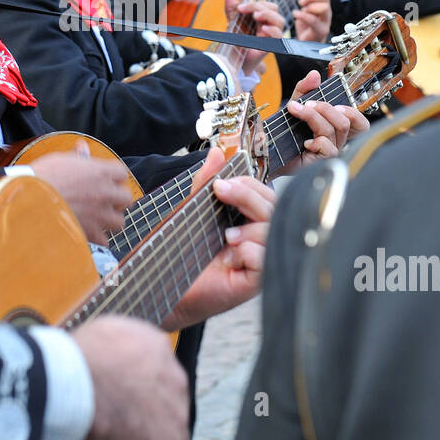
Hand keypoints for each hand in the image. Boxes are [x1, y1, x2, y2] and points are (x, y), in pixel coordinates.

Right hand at [32, 143, 132, 243]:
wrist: (28, 202)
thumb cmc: (40, 178)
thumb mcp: (59, 160)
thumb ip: (76, 157)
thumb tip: (82, 147)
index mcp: (99, 172)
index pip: (122, 172)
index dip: (114, 177)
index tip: (105, 179)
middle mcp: (105, 193)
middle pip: (126, 198)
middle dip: (116, 200)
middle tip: (103, 200)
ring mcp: (100, 215)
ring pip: (119, 222)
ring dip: (110, 220)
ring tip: (96, 219)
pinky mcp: (90, 233)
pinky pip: (105, 241)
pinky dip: (98, 239)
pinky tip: (87, 233)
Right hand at [73, 317, 188, 439]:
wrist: (74, 384)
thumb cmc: (74, 361)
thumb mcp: (99, 336)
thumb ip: (113, 352)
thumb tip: (104, 364)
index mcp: (157, 350)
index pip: (153, 378)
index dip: (128, 397)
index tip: (106, 406)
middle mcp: (175, 382)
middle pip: (161, 414)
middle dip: (133, 426)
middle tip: (102, 433)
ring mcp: (175, 421)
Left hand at [159, 146, 276, 329]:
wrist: (164, 286)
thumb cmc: (182, 253)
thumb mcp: (194, 211)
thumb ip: (206, 183)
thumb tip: (217, 152)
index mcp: (249, 221)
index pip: (266, 195)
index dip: (249, 185)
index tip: (222, 183)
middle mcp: (260, 239)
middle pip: (275, 208)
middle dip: (248, 196)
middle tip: (222, 192)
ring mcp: (261, 261)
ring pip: (273, 231)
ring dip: (249, 227)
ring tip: (226, 235)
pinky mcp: (256, 282)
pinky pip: (266, 258)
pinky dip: (250, 251)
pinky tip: (232, 256)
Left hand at [224, 0, 284, 77]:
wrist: (233, 60)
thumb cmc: (236, 42)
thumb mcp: (233, 23)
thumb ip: (231, 10)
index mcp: (262, 18)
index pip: (266, 5)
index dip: (254, 3)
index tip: (239, 7)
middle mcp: (268, 25)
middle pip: (274, 9)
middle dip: (260, 6)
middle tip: (244, 10)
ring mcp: (270, 35)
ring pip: (280, 21)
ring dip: (268, 15)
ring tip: (256, 16)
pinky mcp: (270, 46)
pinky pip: (279, 37)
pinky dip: (273, 30)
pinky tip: (264, 28)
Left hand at [277, 69, 368, 174]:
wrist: (270, 152)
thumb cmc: (286, 132)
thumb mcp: (295, 105)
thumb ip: (304, 90)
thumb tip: (314, 75)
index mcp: (335, 128)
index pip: (360, 124)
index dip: (353, 112)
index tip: (335, 103)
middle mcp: (336, 140)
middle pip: (345, 122)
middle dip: (325, 108)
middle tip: (308, 104)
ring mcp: (330, 151)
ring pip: (333, 130)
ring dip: (313, 117)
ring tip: (297, 112)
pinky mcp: (322, 161)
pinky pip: (327, 147)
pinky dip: (315, 141)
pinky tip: (303, 143)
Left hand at [292, 0, 331, 41]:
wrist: (305, 46)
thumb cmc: (305, 27)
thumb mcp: (304, 10)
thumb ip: (305, 0)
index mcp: (322, 5)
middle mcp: (326, 12)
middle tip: (300, 2)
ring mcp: (325, 22)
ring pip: (324, 7)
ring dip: (310, 7)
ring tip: (300, 10)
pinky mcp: (321, 31)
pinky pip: (315, 21)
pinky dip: (304, 16)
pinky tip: (296, 14)